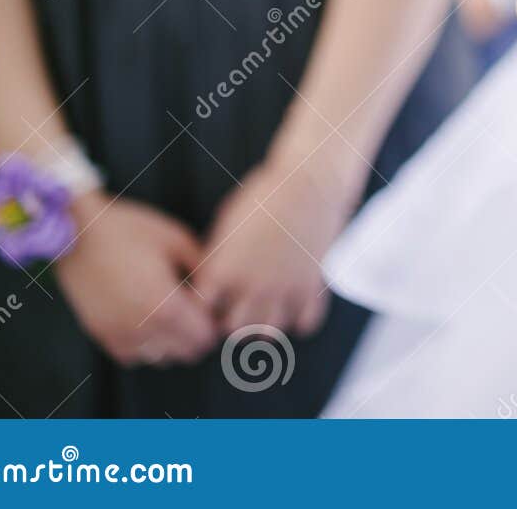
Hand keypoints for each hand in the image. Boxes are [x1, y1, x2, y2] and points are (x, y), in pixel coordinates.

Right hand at [54, 194, 216, 366]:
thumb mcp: (177, 239)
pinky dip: (148, 345)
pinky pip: (134, 356)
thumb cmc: (129, 230)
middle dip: (198, 333)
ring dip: (173, 341)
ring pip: (161, 358)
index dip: (215, 321)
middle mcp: (142, 327)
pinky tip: (149, 318)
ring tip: (173, 312)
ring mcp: (118, 334)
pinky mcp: (100, 334)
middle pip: (186, 353)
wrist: (75, 232)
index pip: (205, 337)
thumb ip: (204, 268)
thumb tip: (222, 288)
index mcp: (165, 305)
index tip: (214, 303)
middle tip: (197, 308)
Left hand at [195, 159, 347, 337]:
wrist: (309, 182)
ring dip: (264, 325)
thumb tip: (210, 284)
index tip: (215, 294)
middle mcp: (253, 287)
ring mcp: (285, 290)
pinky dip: (298, 318)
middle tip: (238, 305)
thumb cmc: (263, 195)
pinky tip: (293, 300)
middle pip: (234, 330)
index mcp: (224, 271)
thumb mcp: (227, 224)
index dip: (207, 306)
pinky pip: (305, 325)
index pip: (202, 313)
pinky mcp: (313, 287)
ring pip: (269, 334)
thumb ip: (217, 260)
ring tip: (265, 308)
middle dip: (233, 321)